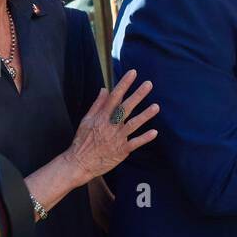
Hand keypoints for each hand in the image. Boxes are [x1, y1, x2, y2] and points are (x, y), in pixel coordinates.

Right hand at [65, 69, 158, 185]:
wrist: (80, 163)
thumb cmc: (82, 141)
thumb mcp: (86, 120)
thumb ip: (97, 105)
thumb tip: (105, 89)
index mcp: (101, 117)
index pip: (114, 96)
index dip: (124, 84)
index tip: (133, 73)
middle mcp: (110, 125)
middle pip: (126, 107)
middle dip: (138, 95)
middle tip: (149, 84)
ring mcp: (117, 138)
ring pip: (133, 124)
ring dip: (145, 115)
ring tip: (156, 106)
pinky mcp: (121, 150)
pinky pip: (135, 143)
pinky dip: (144, 138)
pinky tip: (154, 132)